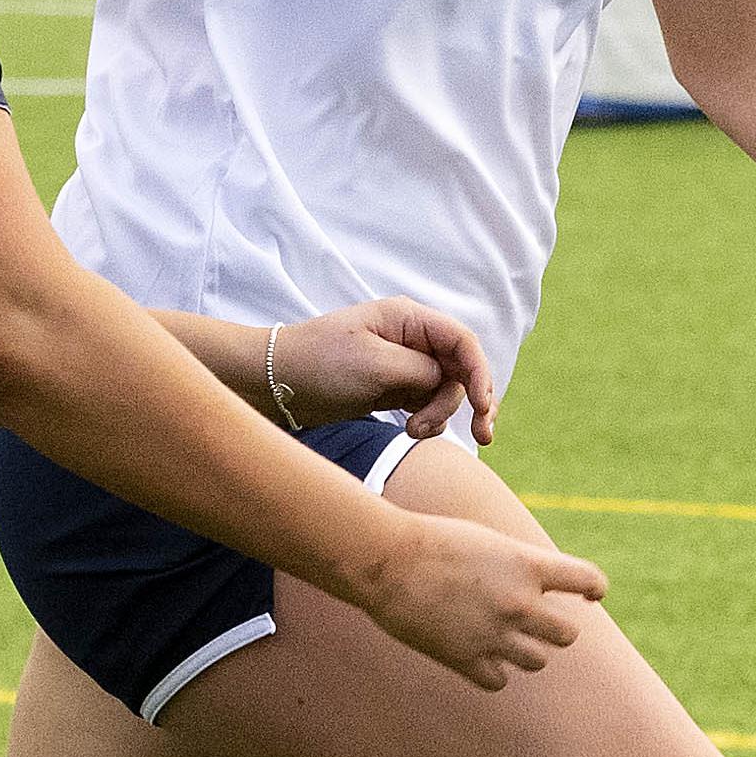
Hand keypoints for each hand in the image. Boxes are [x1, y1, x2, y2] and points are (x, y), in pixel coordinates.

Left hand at [256, 296, 491, 437]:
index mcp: (408, 319)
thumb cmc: (318, 365)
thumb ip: (421, 370)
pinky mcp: (391, 389)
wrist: (272, 383)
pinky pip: (426, 405)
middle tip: (480, 437)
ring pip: (445, 392)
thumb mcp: (375, 365)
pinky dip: (427, 421)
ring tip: (411, 433)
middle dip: (468, 402)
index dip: (481, 374)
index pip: (462, 342)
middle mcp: (410, 338)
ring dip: (439, 416)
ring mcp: (402, 364)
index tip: (483, 408)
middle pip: (460, 369)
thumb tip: (447, 381)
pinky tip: (411, 432)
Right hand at [327, 506, 606, 690]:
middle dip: (555, 629)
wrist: (387, 561)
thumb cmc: (430, 540)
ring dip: (525, 652)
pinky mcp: (465, 659)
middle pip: (568, 634)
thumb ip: (517, 564)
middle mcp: (519, 603)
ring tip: (502, 637)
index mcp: (528, 565)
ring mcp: (494, 635)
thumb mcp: (486, 541)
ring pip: (537, 661)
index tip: (590, 594)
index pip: (586, 580)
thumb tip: (534, 585)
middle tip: (534, 621)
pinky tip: (477, 656)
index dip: (593, 588)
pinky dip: (492, 672)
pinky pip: (498, 680)